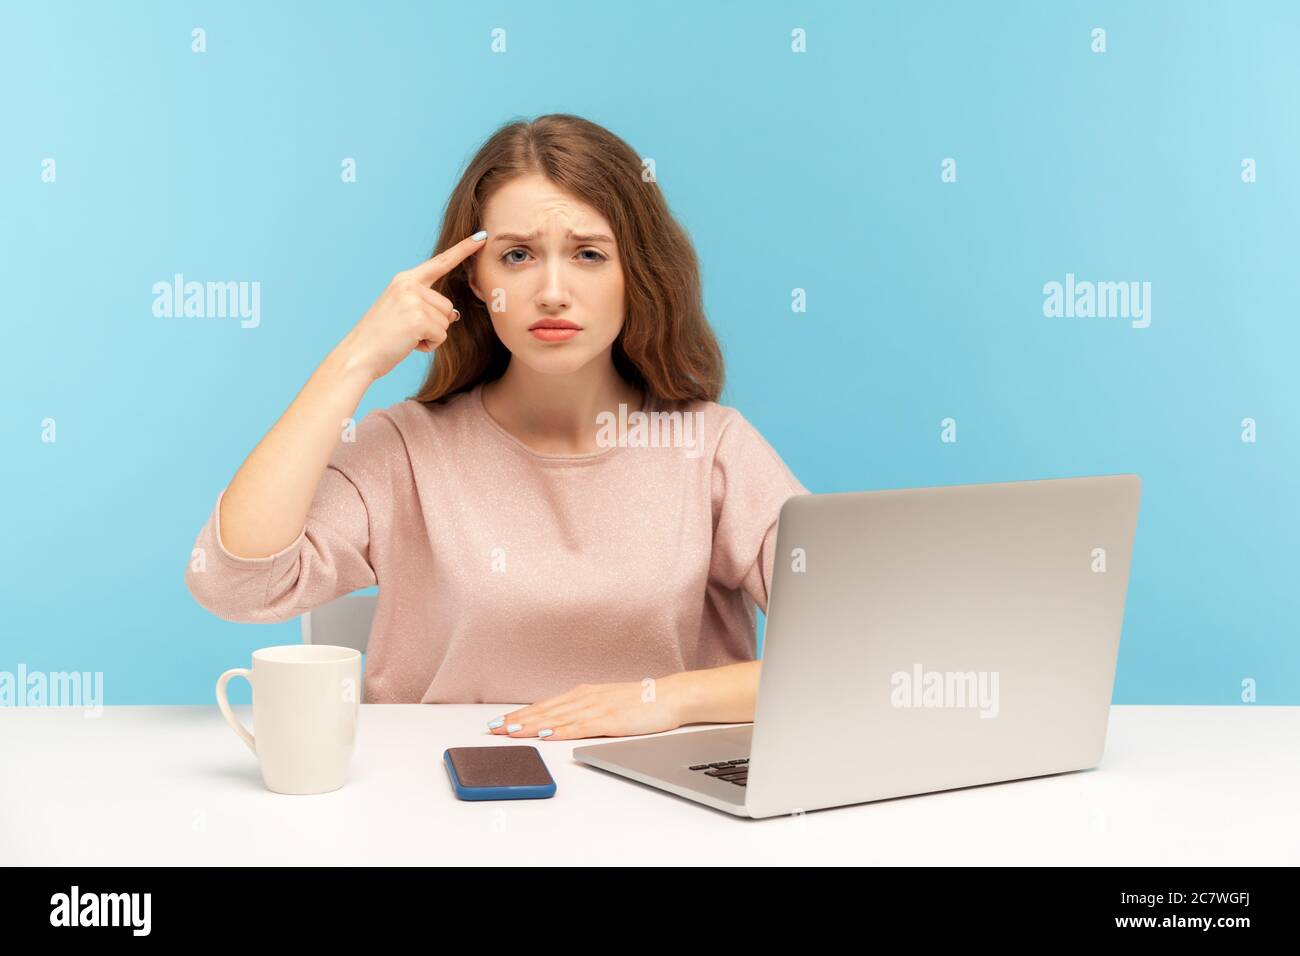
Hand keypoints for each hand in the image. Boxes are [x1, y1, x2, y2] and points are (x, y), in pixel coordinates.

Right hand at [332, 231, 486, 382]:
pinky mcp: (418, 318)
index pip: (440, 262)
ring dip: (431, 335)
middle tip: (406, 331)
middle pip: (448, 306)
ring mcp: (413, 300)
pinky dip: (429, 345)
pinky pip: (442, 335)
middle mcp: (409, 285)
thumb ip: (425, 305)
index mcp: (405, 280)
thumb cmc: (380, 338)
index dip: (463, 250)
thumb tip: (454, 314)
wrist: (358, 355)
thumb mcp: (401, 311)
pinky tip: (408, 343)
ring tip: (405, 336)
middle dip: (434, 324)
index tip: (482, 236)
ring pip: (446, 322)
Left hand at [486, 679, 688, 740]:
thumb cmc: (643, 702)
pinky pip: (581, 727)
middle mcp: (587, 698)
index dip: (520, 714)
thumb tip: (563, 721)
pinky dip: (561, 731)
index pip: (546, 705)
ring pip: (558, 718)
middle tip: (493, 730)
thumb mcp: (609, 701)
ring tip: (510, 733)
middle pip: (545, 711)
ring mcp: (598, 708)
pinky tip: (547, 735)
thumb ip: (586, 710)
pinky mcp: (611, 720)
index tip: (500, 723)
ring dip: (531, 725)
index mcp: (585, 694)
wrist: (672, 696)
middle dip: (517, 721)